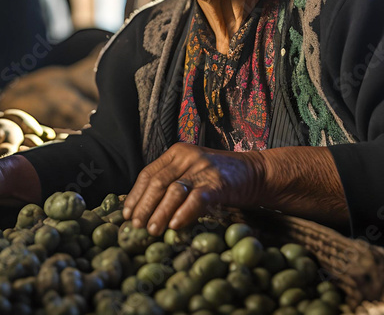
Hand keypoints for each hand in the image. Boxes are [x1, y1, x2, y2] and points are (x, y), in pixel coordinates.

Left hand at [123, 143, 261, 235]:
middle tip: (137, 226)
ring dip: (160, 213)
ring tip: (152, 230)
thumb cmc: (218, 177)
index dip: (136, 195)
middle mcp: (187, 157)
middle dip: (144, 206)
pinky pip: (196, 199)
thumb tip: (144, 208)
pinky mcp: (218, 183)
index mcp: (176, 153)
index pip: (148, 173)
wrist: (255, 173)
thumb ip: (171, 182)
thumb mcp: (191, 171)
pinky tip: (175, 225)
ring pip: (173, 191)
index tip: (127, 214)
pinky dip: (184, 213)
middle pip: (157, 182)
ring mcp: (203, 169)